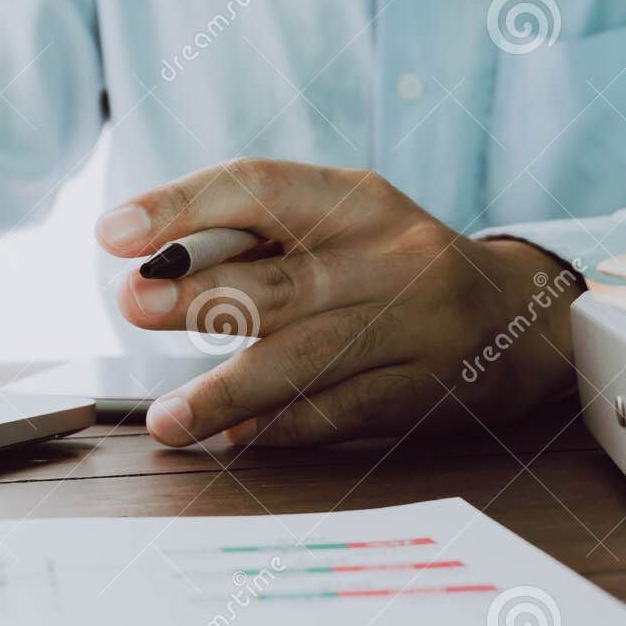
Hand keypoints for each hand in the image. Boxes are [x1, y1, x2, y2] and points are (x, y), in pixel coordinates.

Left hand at [94, 159, 582, 446]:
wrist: (511, 320)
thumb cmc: (389, 266)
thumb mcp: (336, 226)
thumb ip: (252, 240)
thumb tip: (149, 269)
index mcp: (356, 200)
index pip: (259, 187)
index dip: (181, 207)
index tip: (113, 233)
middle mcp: (390, 257)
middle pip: (282, 278)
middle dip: (198, 294)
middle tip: (132, 302)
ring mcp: (410, 328)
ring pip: (304, 360)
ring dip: (224, 392)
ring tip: (166, 420)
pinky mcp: (417, 391)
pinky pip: (335, 413)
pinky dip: (277, 427)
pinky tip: (232, 437)